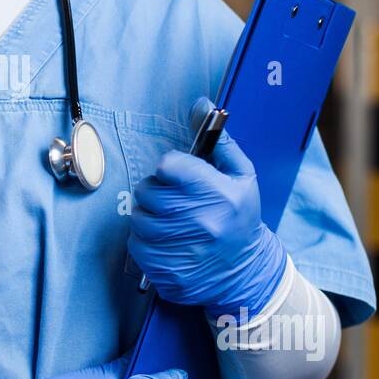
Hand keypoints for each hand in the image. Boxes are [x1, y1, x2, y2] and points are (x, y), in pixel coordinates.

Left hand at [128, 95, 287, 318]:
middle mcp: (201, 222)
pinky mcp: (166, 270)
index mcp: (220, 194)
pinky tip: (165, 240)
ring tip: (169, 219)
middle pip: (148, 190)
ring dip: (148, 215)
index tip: (178, 176)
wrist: (243, 273)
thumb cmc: (239, 218)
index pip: (169, 166)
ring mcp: (182, 249)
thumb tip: (202, 104)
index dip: (170, 168)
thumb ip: (219, 140)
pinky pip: (136, 243)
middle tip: (172, 198)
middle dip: (156, 190)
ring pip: (138, 217)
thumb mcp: (241, 176)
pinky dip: (145, 240)